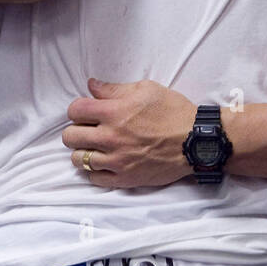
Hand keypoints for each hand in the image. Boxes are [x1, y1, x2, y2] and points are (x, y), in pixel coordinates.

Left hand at [62, 78, 195, 188]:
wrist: (196, 141)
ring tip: (95, 148)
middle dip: (76, 130)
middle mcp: (111, 137)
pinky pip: (95, 178)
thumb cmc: (173, 112)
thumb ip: (114, 89)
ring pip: (79, 159)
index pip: (75, 110)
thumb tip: (92, 86)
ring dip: (83, 152)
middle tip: (88, 130)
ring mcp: (117, 160)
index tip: (86, 112)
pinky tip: (104, 163)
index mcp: (114, 112)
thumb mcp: (146, 90)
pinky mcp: (125, 178)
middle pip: (70, 137)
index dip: (78, 109)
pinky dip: (95, 171)